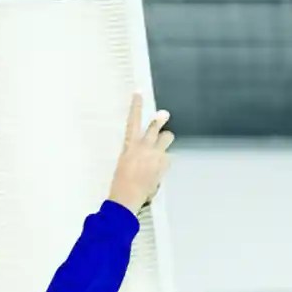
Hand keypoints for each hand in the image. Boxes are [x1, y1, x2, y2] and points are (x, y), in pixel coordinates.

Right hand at [109, 93, 174, 213]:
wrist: (126, 198)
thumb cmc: (122, 183)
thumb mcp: (125, 163)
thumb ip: (137, 153)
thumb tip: (150, 150)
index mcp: (129, 145)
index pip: (133, 120)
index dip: (136, 106)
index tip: (138, 93)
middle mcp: (143, 146)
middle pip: (156, 126)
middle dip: (160, 120)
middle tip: (163, 115)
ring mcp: (154, 154)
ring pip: (167, 137)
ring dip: (165, 141)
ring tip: (160, 150)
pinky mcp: (163, 163)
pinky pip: (169, 157)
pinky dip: (165, 162)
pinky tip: (158, 171)